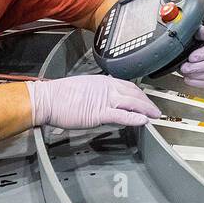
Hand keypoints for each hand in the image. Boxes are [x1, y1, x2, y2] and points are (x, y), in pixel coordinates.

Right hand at [27, 74, 161, 129]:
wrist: (48, 99)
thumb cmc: (60, 96)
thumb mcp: (84, 88)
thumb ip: (98, 93)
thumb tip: (106, 101)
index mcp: (102, 81)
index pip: (128, 86)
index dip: (140, 94)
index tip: (146, 100)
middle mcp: (106, 87)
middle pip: (134, 93)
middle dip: (147, 102)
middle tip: (155, 110)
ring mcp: (103, 100)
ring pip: (132, 102)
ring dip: (146, 110)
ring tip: (154, 116)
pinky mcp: (99, 112)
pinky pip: (121, 115)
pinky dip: (134, 118)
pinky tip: (142, 121)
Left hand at [180, 25, 203, 86]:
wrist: (185, 47)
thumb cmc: (192, 38)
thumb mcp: (195, 31)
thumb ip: (202, 31)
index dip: (203, 54)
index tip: (191, 57)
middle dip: (196, 67)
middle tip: (184, 67)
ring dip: (194, 75)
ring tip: (184, 71)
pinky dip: (196, 82)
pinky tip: (188, 78)